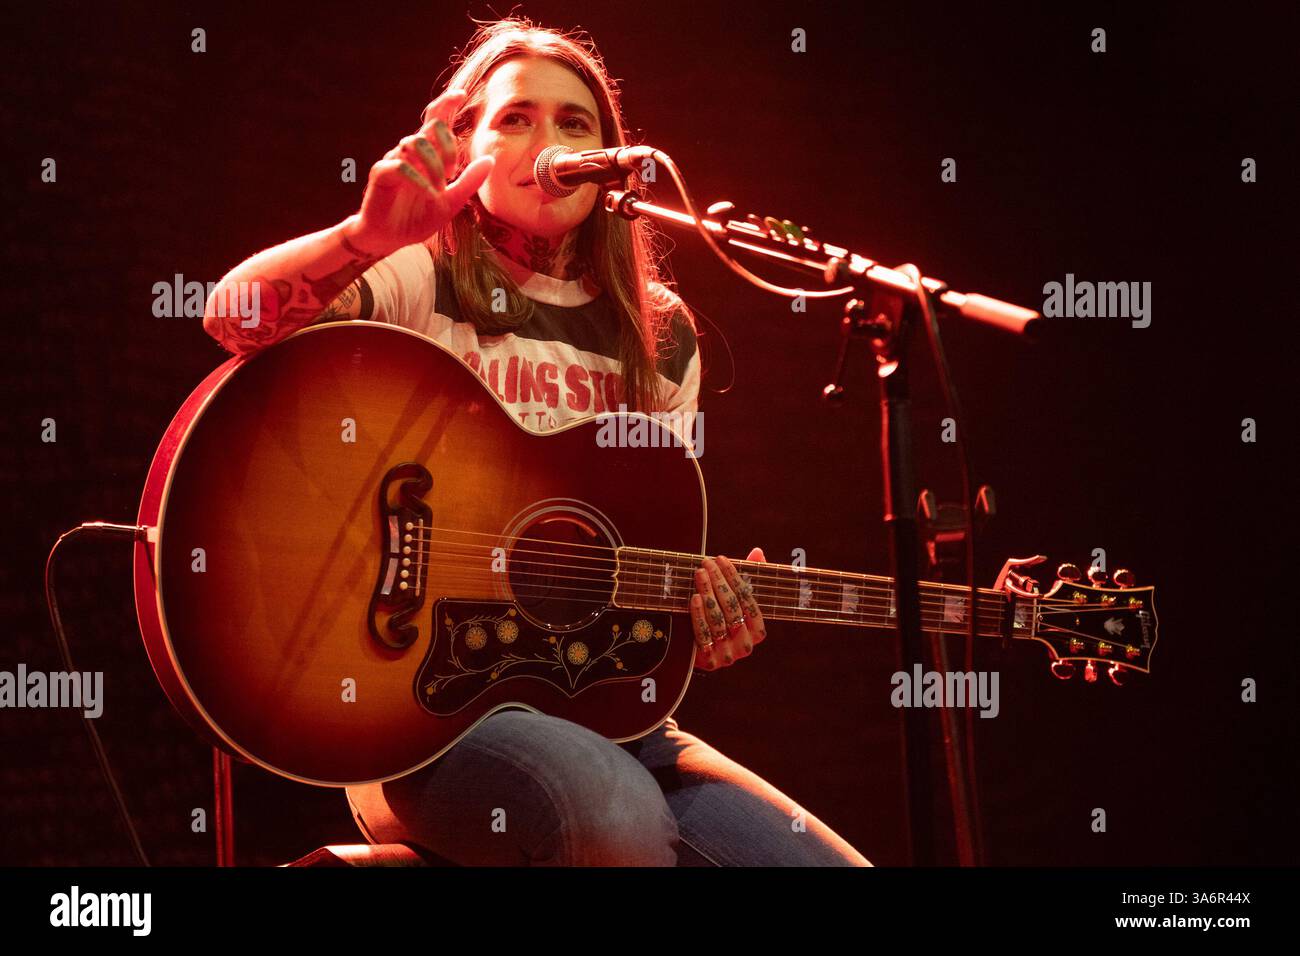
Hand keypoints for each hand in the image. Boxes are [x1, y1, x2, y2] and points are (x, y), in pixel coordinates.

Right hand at [350, 88, 494, 255]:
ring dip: (434, 164)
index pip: (435, 121)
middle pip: (428, 128)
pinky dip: (419, 179)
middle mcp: (409, 153)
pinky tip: (431, 194)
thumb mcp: (451, 202)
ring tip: (440, 187)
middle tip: (453, 173)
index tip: (461, 95)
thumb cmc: (417, 218)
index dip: (446, 104)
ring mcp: (393, 161)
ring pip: (415, 143)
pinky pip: (401, 166)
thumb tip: (490, 160)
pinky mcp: (381, 174)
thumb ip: (469, 182)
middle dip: (447, 146)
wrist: (390, 238)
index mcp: (427, 155)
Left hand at [689, 548, 767, 670]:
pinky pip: (704, 635)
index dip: (734, 577)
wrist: (699, 655)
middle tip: (706, 563)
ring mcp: (729, 655)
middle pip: (733, 608)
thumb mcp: (735, 602)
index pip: (748, 599)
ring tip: (699, 574)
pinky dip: (699, 615)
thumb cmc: (721, 621)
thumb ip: (748, 579)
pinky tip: (695, 598)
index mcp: (757, 631)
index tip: (721, 559)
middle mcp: (746, 645)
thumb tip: (758, 552)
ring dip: (708, 593)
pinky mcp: (710, 662)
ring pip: (718, 619)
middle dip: (719, 582)